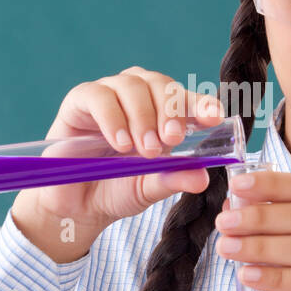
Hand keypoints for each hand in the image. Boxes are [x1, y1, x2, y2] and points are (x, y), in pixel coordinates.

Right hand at [12, 68, 224, 261]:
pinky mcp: (79, 101)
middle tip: (169, 141)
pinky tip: (121, 143)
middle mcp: (137, 97)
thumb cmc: (116, 190)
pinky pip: (98, 96)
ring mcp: (109, 95)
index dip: (201, 103)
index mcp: (161, 114)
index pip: (185, 98)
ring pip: (132, 84)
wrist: (76, 206)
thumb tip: (203, 178)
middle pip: (160, 84)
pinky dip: (113, 117)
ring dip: (143, 116)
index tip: (213, 118)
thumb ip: (173, 179)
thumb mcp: (149, 188)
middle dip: (170, 111)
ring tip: (145, 150)